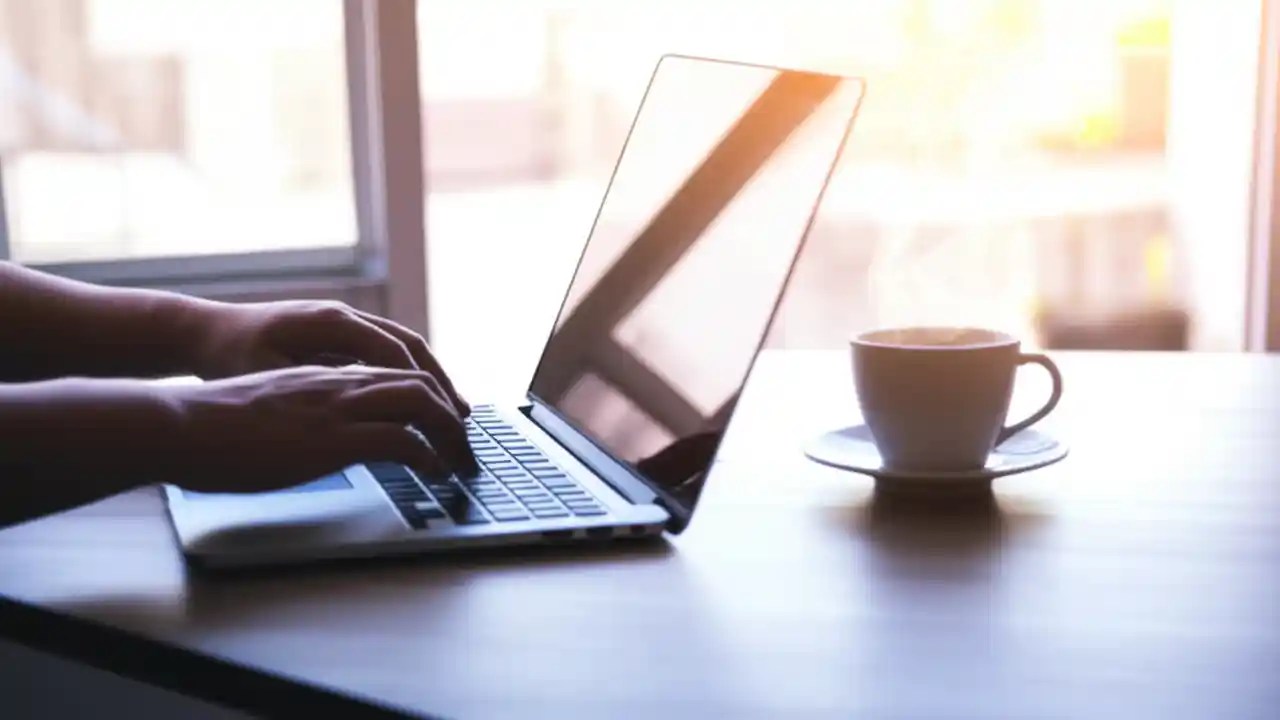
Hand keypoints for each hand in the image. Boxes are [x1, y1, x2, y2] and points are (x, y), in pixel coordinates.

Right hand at [164, 365, 476, 493]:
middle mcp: (338, 384)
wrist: (178, 424)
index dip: (428, 396)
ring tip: (462, 463)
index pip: (394, 374)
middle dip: (452, 415)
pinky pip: (401, 440)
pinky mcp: (332, 440)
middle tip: (466, 446)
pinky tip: (436, 474)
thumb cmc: (211, 426)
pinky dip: (429, 456)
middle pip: (420, 383)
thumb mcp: (269, 411)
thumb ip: (302, 415)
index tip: (444, 423)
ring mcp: (337, 408)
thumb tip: (314, 440)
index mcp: (324, 377)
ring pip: (421, 404)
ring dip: (451, 434)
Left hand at [188, 299, 467, 415]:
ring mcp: (343, 323)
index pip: (395, 356)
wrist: (198, 331)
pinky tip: (418, 402)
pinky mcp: (337, 335)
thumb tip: (365, 410)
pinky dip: (409, 376)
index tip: (446, 421)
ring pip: (403, 348)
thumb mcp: (269, 377)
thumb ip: (319, 390)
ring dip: (431, 379)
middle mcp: (344, 317)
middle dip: (441, 384)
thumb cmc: (226, 356)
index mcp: (332, 323)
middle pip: (410, 348)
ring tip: (453, 412)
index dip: (426, 390)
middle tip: (464, 422)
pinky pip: (385, 353)